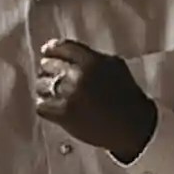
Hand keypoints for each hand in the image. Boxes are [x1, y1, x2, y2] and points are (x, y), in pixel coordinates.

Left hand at [34, 39, 157, 163]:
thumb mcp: (115, 66)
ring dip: (44, 87)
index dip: (52, 48)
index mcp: (92, 61)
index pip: (63, 47)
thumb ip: (93, 57)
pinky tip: (50, 106)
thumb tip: (71, 54)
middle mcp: (79, 75)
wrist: (132, 125)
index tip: (47, 51)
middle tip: (49, 74)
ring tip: (49, 91)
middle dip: (48, 69)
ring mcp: (70, 95)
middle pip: (49, 64)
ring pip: (42, 84)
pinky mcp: (64, 114)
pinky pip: (41, 105)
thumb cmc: (126, 96)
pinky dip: (44, 105)